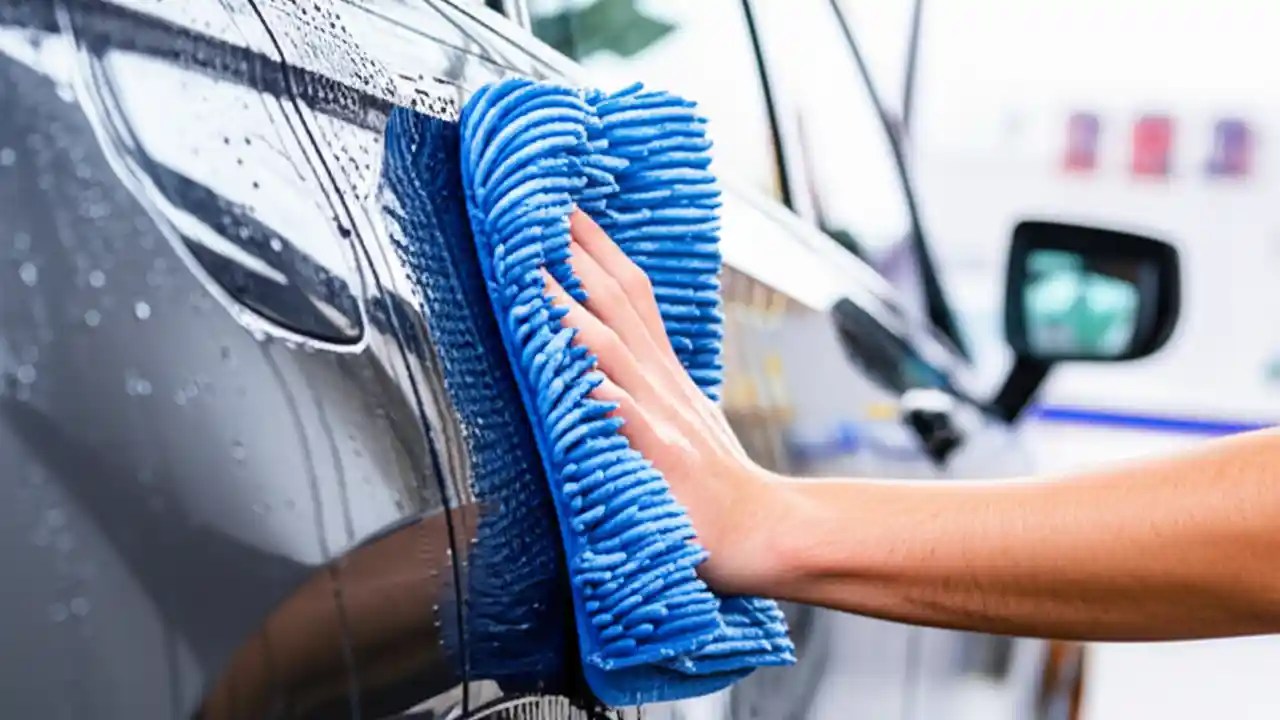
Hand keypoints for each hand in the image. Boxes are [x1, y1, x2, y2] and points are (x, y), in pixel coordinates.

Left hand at [543, 210, 780, 593]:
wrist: (764, 529)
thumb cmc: (715, 483)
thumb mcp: (684, 418)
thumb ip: (645, 387)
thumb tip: (603, 363)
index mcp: (664, 373)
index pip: (631, 294)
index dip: (598, 249)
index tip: (565, 211)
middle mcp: (661, 383)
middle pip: (616, 304)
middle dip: (576, 257)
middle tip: (537, 215)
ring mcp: (663, 416)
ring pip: (609, 348)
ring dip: (569, 311)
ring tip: (530, 278)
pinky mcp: (662, 457)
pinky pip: (623, 417)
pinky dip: (596, 391)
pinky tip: (569, 373)